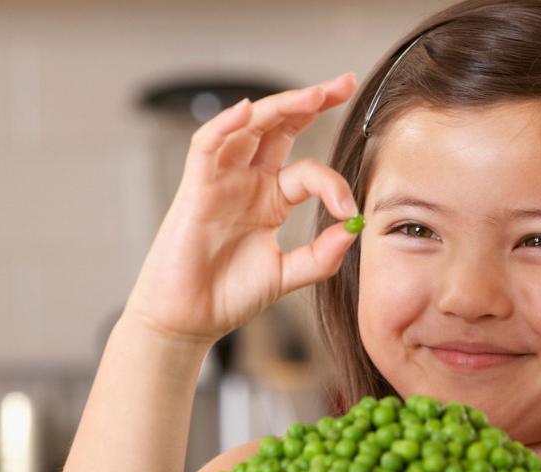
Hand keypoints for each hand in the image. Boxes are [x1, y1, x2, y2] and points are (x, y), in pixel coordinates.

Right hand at [123, 72, 360, 343]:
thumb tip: (352, 229)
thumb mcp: (287, 275)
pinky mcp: (195, 188)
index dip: (333, 183)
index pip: (309, 172)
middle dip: (311, 102)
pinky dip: (225, 125)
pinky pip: (207, 146)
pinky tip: (248, 111)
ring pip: (249, 127)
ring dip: (279, 107)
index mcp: (270, 200)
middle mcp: (247, 182)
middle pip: (280, 128)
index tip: (350, 208)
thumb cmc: (229, 296)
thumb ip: (320, 255)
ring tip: (312, 95)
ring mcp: (221, 181)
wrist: (189, 320)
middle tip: (344, 82)